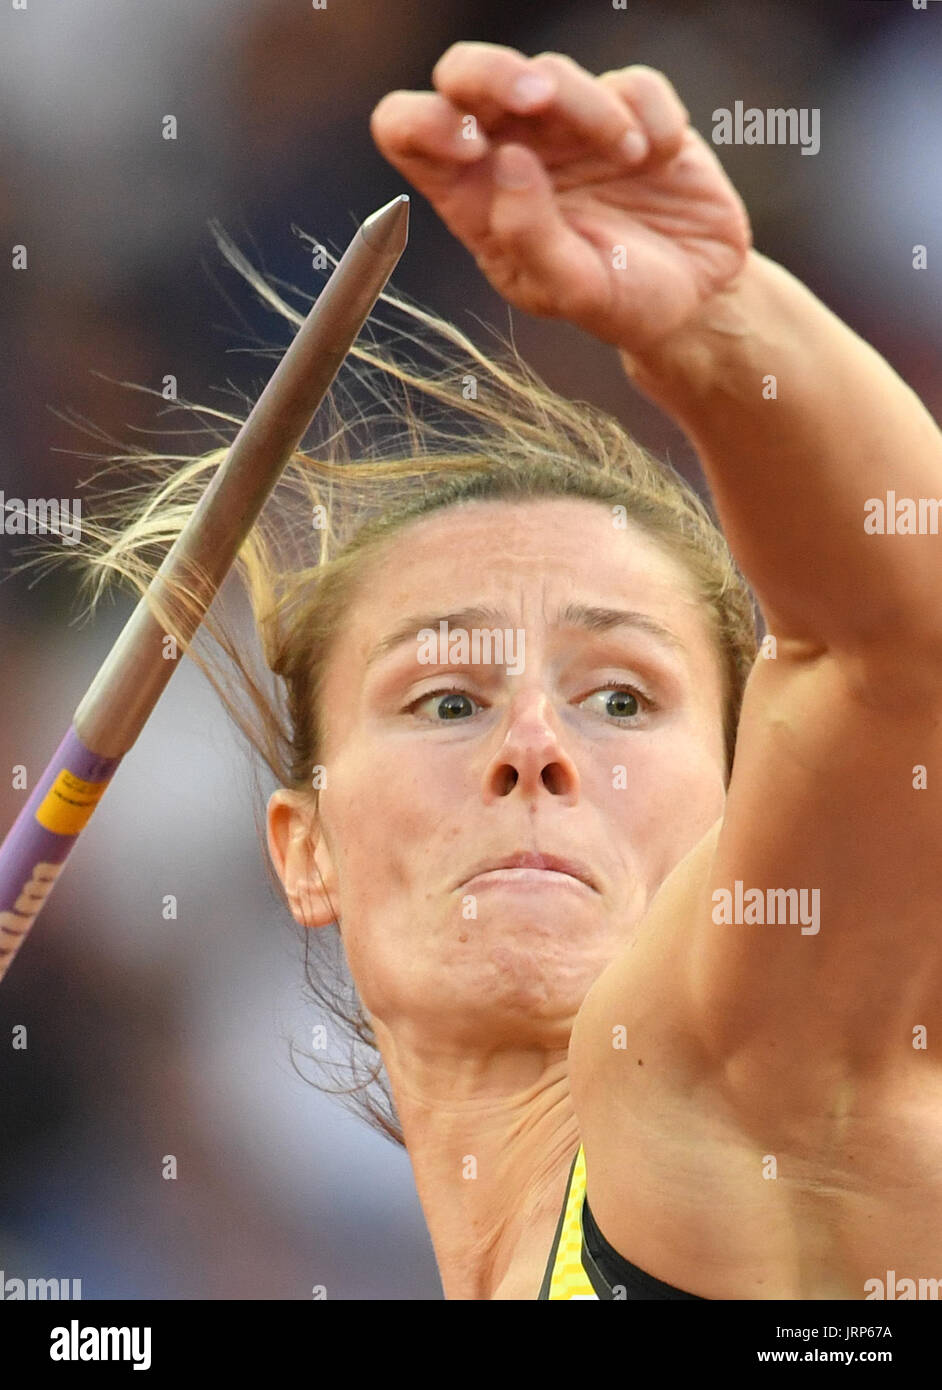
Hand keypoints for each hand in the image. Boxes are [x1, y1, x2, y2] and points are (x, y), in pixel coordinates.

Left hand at [370, 42, 751, 351]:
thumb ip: (531, 236)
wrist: (696, 299)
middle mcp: (510, 149)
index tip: (472, 149)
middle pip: (463, 74)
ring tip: (628, 160)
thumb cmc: (621, 302)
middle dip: (494, 74)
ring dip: (593, 112)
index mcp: (474, 197)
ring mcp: (566, 126)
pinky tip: (660, 157)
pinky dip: (649, 114)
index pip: (407, 131)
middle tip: (539, 101)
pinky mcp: (627, 109)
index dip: (424, 124)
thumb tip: (508, 161)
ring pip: (552, 74)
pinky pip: (630, 82)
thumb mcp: (574, 291)